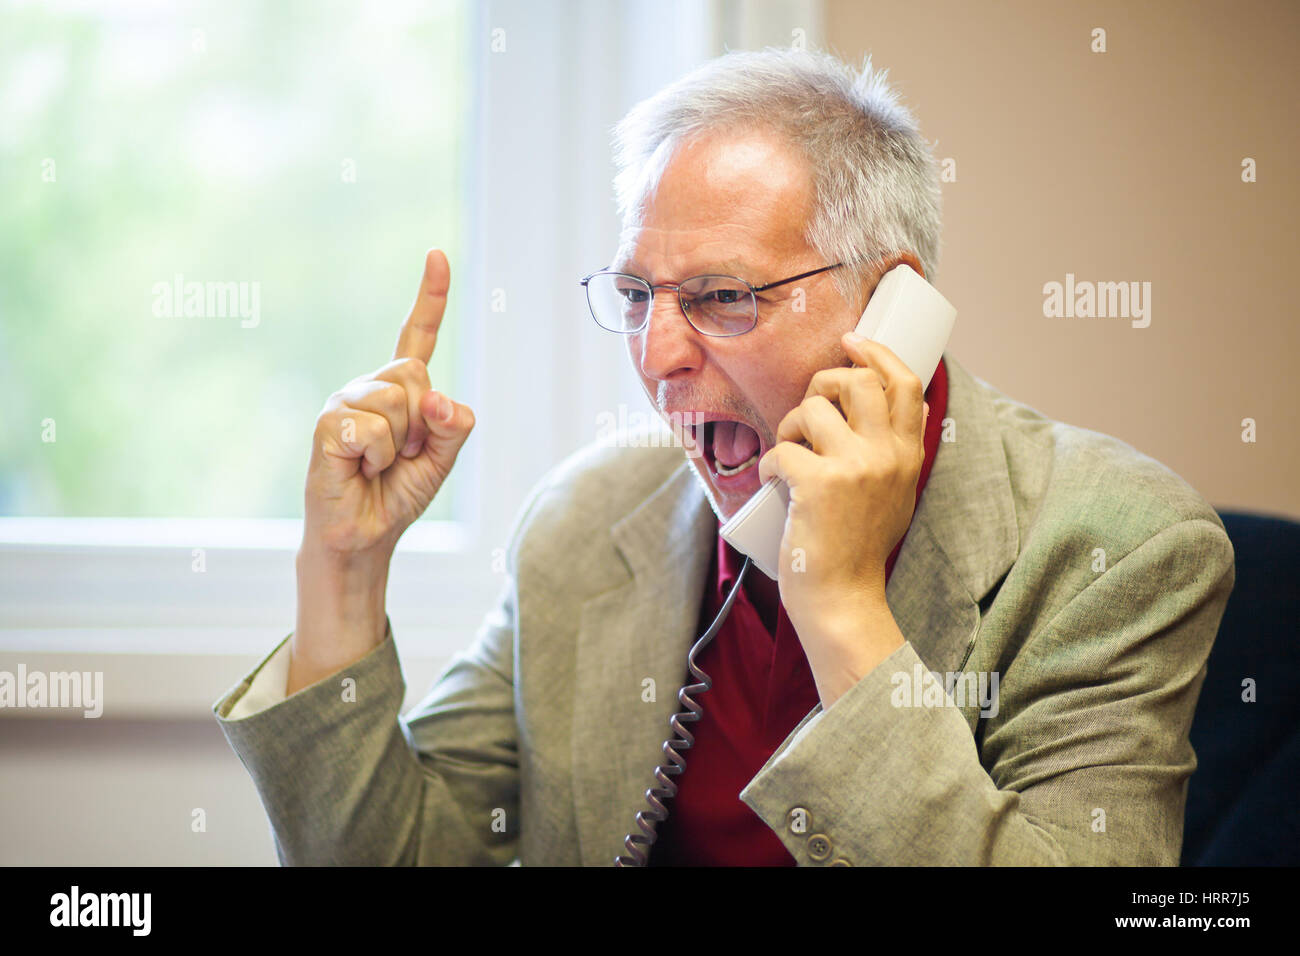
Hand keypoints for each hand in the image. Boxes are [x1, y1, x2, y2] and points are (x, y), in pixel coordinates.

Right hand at [303, 249, 475, 561]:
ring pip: (399, 401)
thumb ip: (454, 425)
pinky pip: (374, 428)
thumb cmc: (398, 495)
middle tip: (403, 455)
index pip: (418, 335)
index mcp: (399, 389)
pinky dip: (378, 458)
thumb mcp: (442, 459)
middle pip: (416, 373)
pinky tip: (359, 469)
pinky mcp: (328, 424)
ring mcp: (344, 402)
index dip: (431, 297)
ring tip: (379, 465)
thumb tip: (438, 399)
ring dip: (401, 445)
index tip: (437, 255)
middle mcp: (368, 386)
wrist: (364, 535)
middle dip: (424, 421)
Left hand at [757, 333, 928, 700]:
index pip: (906, 383)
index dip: (876, 352)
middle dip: (822, 383)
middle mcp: (888, 455)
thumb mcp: (897, 492)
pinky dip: (769, 464)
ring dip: (790, 426)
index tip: (851, 341)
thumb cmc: (858, 547)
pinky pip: (782, 448)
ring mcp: (856, 467)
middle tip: (808, 409)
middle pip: (856, 380)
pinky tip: (775, 484)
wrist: (843, 598)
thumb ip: (896, 450)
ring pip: (812, 409)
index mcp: (909, 455)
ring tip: (790, 456)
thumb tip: (896, 401)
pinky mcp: (819, 483)